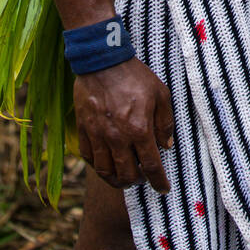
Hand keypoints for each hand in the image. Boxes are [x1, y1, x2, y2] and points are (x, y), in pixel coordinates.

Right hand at [74, 59, 174, 192]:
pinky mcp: (84, 129)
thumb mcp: (161, 93)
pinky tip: (105, 163)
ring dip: (116, 180)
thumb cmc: (135, 75)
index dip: (159, 181)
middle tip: (142, 178)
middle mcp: (117, 137)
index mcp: (139, 129)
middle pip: (126, 174)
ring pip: (105, 171)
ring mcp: (98, 135)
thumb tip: (166, 145)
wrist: (103, 60)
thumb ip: (165, 122)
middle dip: (137, 181)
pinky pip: (88, 157)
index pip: (151, 166)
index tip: (163, 189)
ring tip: (124, 178)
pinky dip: (97, 166)